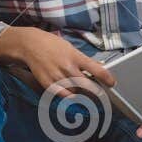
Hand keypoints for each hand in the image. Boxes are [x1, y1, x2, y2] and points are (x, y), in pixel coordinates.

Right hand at [0, 26, 115, 91]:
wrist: (29, 45)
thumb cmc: (51, 45)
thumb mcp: (70, 48)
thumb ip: (83, 60)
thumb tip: (98, 67)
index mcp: (76, 57)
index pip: (97, 70)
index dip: (107, 79)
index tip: (112, 83)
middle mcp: (68, 68)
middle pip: (88, 86)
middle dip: (96, 92)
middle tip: (100, 94)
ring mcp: (58, 77)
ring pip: (76, 93)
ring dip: (82, 94)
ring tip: (83, 91)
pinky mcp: (48, 85)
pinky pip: (63, 96)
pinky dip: (70, 96)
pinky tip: (71, 93)